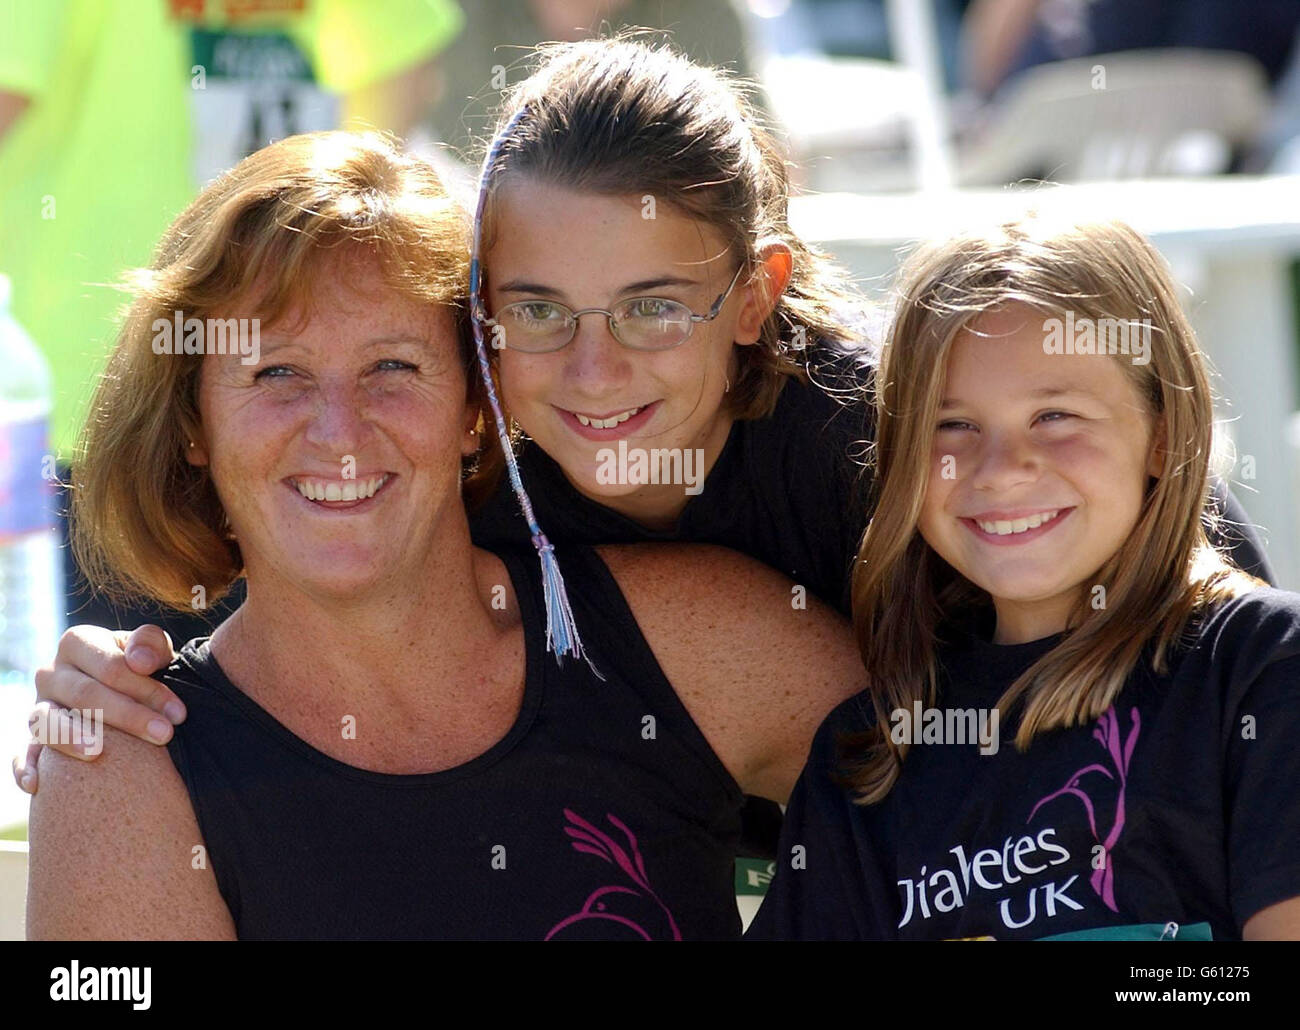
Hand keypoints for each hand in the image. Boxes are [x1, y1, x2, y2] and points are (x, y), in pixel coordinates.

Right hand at [12, 625, 179, 793]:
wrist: (125, 690)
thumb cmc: (143, 668)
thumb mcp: (152, 650)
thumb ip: (151, 644)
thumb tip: (140, 662)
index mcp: (77, 642)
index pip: (111, 667)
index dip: (146, 689)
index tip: (178, 713)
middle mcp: (51, 672)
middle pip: (84, 694)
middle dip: (127, 716)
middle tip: (164, 735)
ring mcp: (39, 705)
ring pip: (46, 720)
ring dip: (70, 737)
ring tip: (97, 753)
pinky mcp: (34, 737)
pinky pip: (24, 753)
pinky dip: (26, 767)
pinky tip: (37, 784)